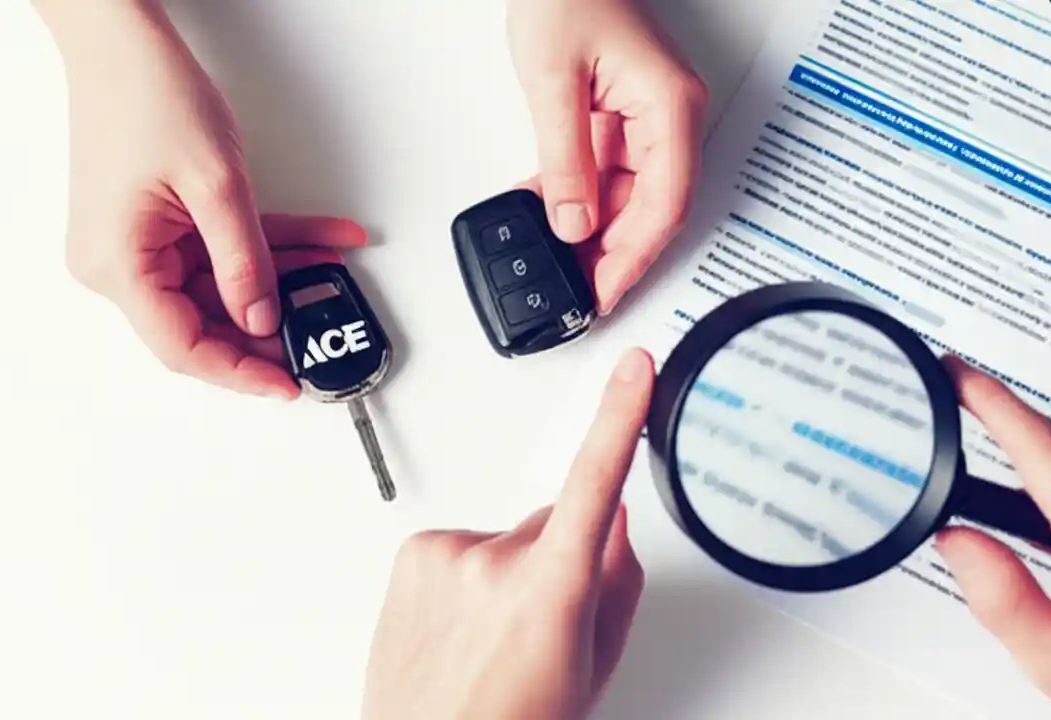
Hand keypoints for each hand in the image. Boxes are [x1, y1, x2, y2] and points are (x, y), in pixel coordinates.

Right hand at [38, 0, 362, 397]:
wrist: (123, 40)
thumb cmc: (148, 93)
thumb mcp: (216, 185)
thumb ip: (245, 261)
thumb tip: (264, 317)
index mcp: (119, 265)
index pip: (183, 346)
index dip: (240, 372)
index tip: (287, 383)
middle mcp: (120, 263)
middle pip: (205, 320)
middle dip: (271, 323)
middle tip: (322, 332)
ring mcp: (139, 245)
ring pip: (222, 284)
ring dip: (281, 277)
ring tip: (333, 272)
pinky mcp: (160, 226)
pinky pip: (220, 250)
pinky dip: (268, 246)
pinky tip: (320, 242)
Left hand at [361, 349, 653, 719]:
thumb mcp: (592, 665)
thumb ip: (615, 583)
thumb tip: (611, 521)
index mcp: (553, 587)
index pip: (598, 482)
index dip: (620, 416)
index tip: (635, 367)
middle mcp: (495, 560)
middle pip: (551, 524)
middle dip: (554, 558)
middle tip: (537, 626)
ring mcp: (447, 554)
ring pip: (503, 539)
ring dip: (505, 573)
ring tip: (491, 638)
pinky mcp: (414, 554)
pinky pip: (462, 547)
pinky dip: (466, 577)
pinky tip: (461, 627)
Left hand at [507, 0, 708, 313]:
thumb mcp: (553, 82)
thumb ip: (565, 159)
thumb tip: (571, 224)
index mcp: (670, 106)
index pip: (664, 204)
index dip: (634, 258)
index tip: (604, 294)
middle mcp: (669, 117)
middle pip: (652, 209)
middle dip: (614, 256)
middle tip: (578, 295)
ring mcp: (648, 119)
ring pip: (630, 198)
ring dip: (594, 234)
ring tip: (561, 269)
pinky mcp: (623, 118)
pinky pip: (609, 174)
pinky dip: (581, 200)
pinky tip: (549, 220)